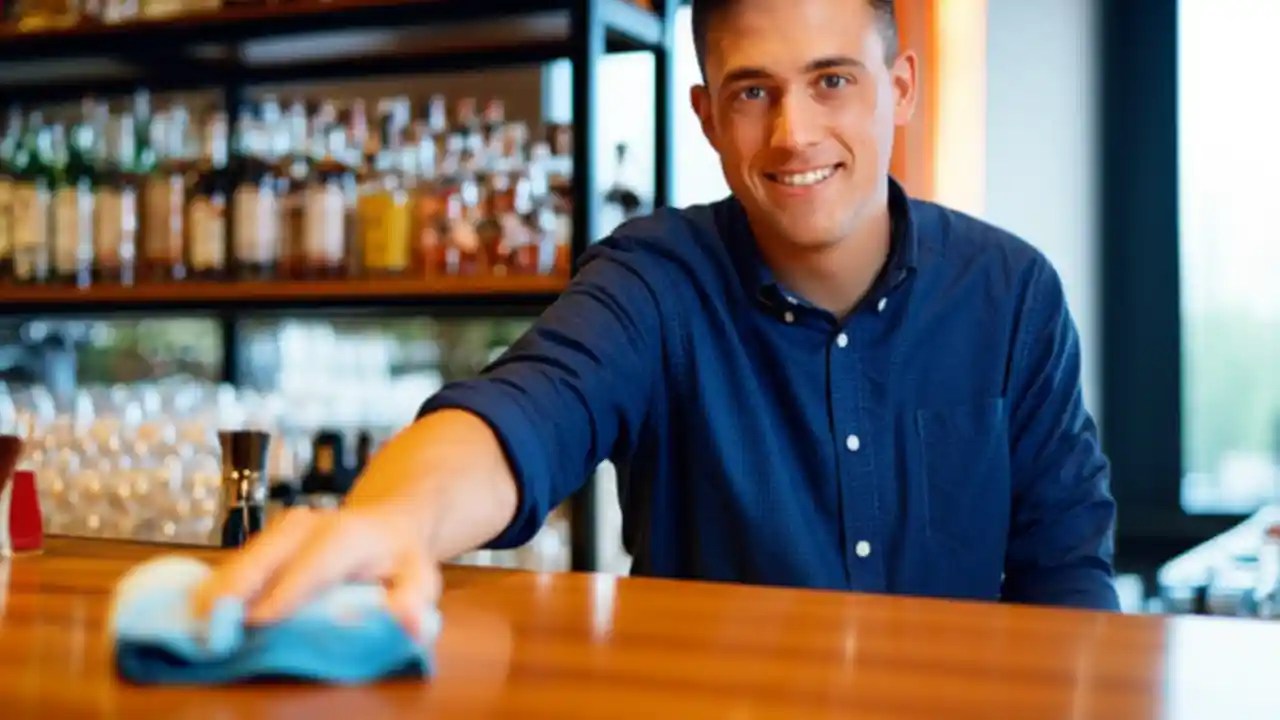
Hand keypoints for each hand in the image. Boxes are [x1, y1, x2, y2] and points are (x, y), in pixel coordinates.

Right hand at [193, 505, 441, 640]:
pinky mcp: (263, 542)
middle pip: (263, 556)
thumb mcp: (419, 578)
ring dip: (217, 593)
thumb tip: (411, 624)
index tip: (259, 622)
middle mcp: (306, 526)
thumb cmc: (399, 558)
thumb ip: (413, 601)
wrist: (386, 524)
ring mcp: (279, 531)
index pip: (312, 566)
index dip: (285, 594)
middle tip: (209, 627)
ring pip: (241, 560)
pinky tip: (200, 615)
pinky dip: (218, 591)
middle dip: (235, 590)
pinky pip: (236, 567)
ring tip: (194, 625)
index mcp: (345, 535)